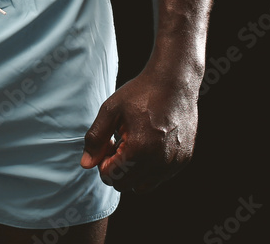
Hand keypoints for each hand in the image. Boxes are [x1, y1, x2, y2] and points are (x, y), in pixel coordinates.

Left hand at [80, 66, 198, 192]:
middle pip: (126, 185)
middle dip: (117, 169)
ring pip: (144, 186)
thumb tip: (86, 164)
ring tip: (134, 145)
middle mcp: (159, 162)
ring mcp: (174, 163)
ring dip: (134, 172)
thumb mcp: (110, 109)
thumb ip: (95, 138)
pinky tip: (149, 143)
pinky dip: (150, 168)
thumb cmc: (140, 93)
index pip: (112, 178)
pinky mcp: (183, 160)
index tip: (108, 142)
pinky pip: (160, 177)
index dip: (103, 162)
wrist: (174, 81)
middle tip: (118, 144)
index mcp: (139, 149)